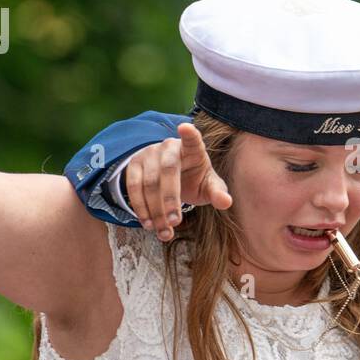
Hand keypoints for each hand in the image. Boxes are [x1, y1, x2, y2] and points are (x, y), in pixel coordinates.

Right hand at [124, 122, 231, 241]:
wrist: (170, 178)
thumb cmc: (195, 180)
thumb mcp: (208, 186)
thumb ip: (218, 193)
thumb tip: (226, 202)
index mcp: (193, 149)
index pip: (192, 139)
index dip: (190, 134)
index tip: (185, 127)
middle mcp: (169, 147)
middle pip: (168, 170)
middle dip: (170, 198)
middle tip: (176, 222)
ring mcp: (150, 154)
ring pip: (149, 183)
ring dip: (155, 210)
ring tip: (164, 232)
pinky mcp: (134, 164)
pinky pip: (133, 187)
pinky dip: (140, 207)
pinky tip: (148, 224)